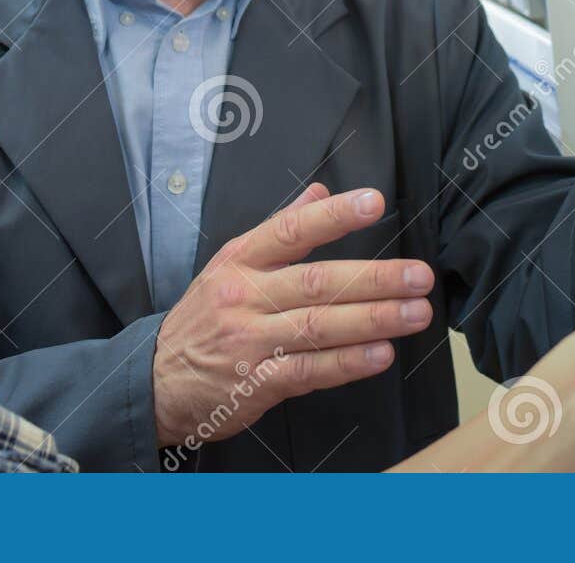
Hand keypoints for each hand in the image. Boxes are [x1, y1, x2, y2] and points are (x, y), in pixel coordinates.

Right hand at [152, 182, 433, 450]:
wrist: (155, 379)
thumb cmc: (204, 318)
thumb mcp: (229, 264)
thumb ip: (279, 228)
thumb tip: (319, 190)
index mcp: (240, 260)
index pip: (290, 230)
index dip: (333, 216)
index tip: (374, 203)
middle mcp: (245, 297)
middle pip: (317, 282)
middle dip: (374, 278)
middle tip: (419, 275)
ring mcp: (250, 342)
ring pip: (319, 326)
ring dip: (374, 320)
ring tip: (415, 313)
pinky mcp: (255, 383)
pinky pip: (308, 371)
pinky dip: (347, 364)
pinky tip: (381, 355)